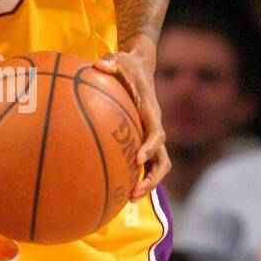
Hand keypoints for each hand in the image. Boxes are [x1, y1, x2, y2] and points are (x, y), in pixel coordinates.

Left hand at [94, 41, 169, 198]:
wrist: (140, 68)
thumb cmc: (128, 66)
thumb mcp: (120, 60)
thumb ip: (111, 63)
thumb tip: (98, 65)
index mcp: (151, 112)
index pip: (156, 133)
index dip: (150, 147)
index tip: (138, 159)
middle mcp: (155, 128)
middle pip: (162, 160)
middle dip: (152, 178)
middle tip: (135, 192)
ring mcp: (150, 137)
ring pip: (156, 167)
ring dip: (147, 184)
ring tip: (129, 199)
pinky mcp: (143, 141)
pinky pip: (144, 165)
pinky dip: (135, 178)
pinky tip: (117, 190)